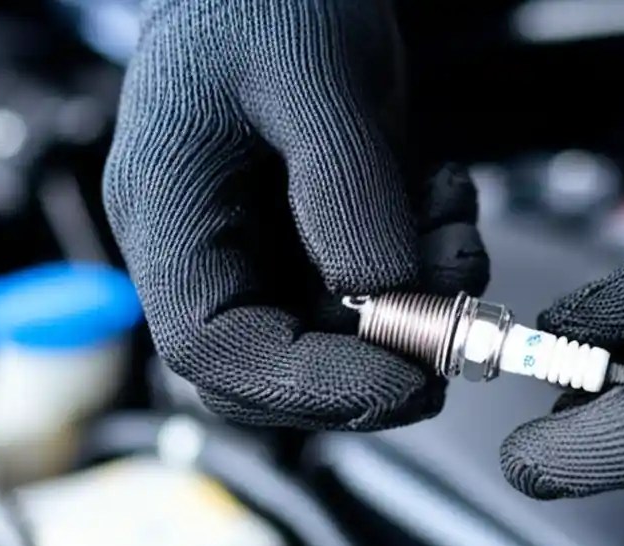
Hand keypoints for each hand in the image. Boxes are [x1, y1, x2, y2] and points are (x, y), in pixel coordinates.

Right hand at [104, 0, 486, 429]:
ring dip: (417, 305)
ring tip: (456, 233)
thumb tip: (389, 299)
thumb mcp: (315, 80)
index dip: (311, 386)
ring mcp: (257, 246)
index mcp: (167, 213)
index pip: (213, 349)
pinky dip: (423, 265)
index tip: (409, 380)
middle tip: (454, 333)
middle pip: (270, 365)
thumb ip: (349, 195)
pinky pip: (369, 286)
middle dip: (372, 362)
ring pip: (334, 332)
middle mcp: (204, 247)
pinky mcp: (309, 234)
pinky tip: (444, 203)